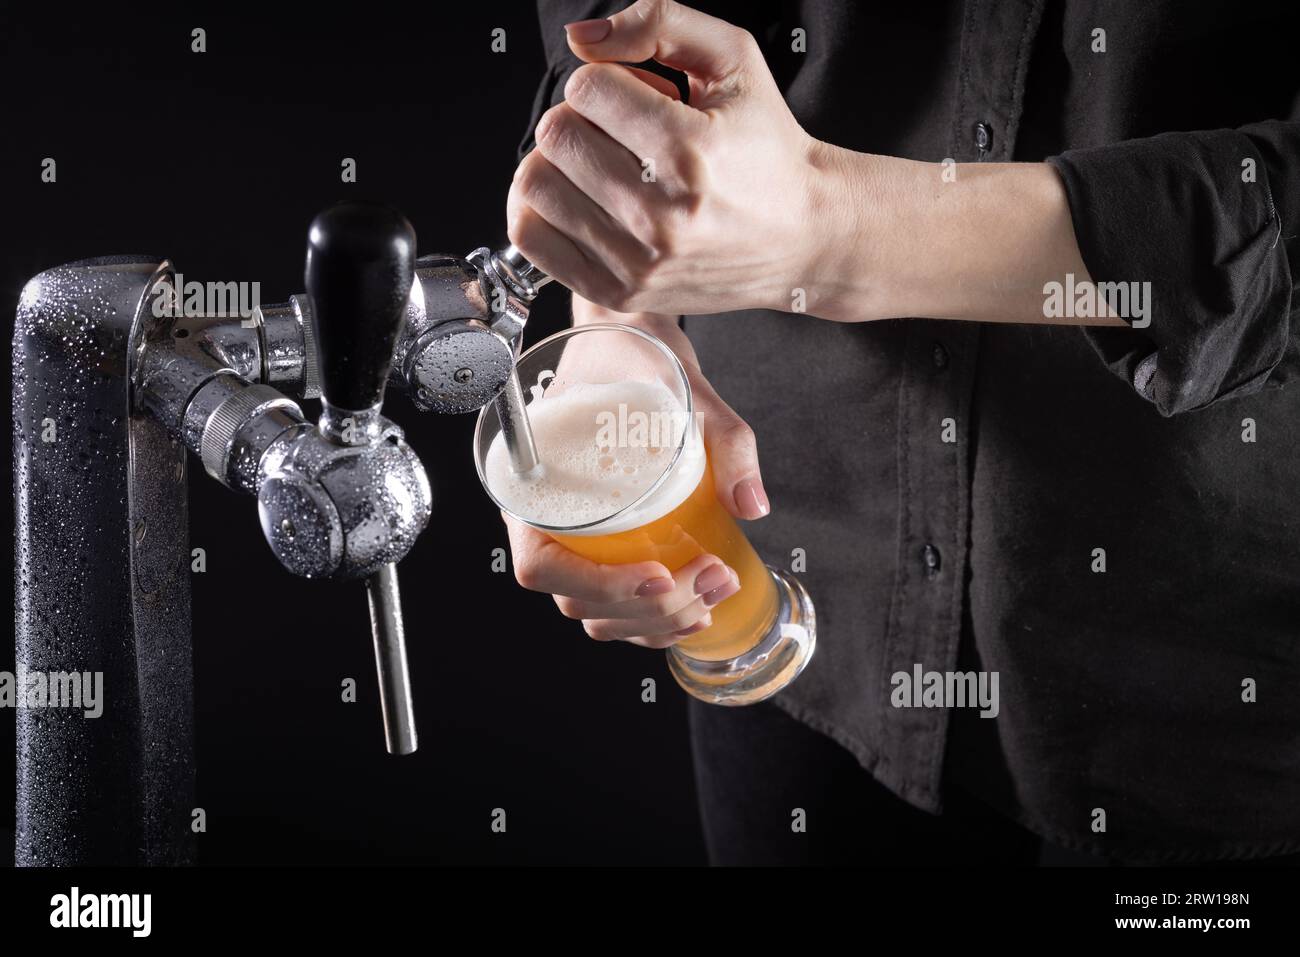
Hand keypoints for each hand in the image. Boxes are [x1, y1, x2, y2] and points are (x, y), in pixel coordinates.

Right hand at [503, 296, 768, 647]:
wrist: (626, 338)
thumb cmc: (634, 355)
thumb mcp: (685, 389)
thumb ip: (726, 441)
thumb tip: (752, 504)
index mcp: (534, 483)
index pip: (539, 563)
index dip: (596, 583)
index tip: (658, 574)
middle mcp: (543, 518)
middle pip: (575, 597)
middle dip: (649, 607)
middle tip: (711, 577)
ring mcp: (568, 537)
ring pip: (595, 612)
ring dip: (654, 621)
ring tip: (712, 592)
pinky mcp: (598, 544)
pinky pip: (610, 605)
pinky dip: (649, 622)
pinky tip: (694, 609)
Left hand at [506, 0, 827, 316]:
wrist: (803, 237)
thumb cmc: (768, 149)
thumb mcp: (734, 60)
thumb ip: (660, 21)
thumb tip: (580, 37)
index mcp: (689, 149)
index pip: (587, 87)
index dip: (605, 79)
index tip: (637, 97)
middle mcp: (660, 212)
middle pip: (557, 134)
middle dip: (581, 118)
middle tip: (620, 132)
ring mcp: (636, 259)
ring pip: (536, 184)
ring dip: (559, 162)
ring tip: (602, 165)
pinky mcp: (619, 292)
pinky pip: (531, 240)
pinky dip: (537, 209)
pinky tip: (573, 197)